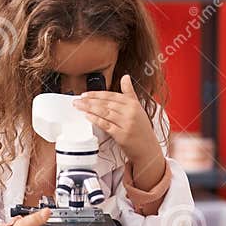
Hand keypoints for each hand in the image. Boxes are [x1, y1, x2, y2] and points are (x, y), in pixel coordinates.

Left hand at [75, 74, 165, 188]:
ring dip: (89, 108)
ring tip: (79, 106)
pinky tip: (87, 116)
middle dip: (89, 101)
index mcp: (133, 104)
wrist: (148, 149)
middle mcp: (130, 112)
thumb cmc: (141, 129)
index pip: (111, 96)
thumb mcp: (138, 108)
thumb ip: (130, 93)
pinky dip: (95, 119)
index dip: (97, 94)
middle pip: (106, 103)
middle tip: (77, 100)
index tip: (85, 94)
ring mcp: (126, 124)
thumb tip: (125, 77)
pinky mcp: (122, 135)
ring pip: (105, 112)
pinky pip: (106, 125)